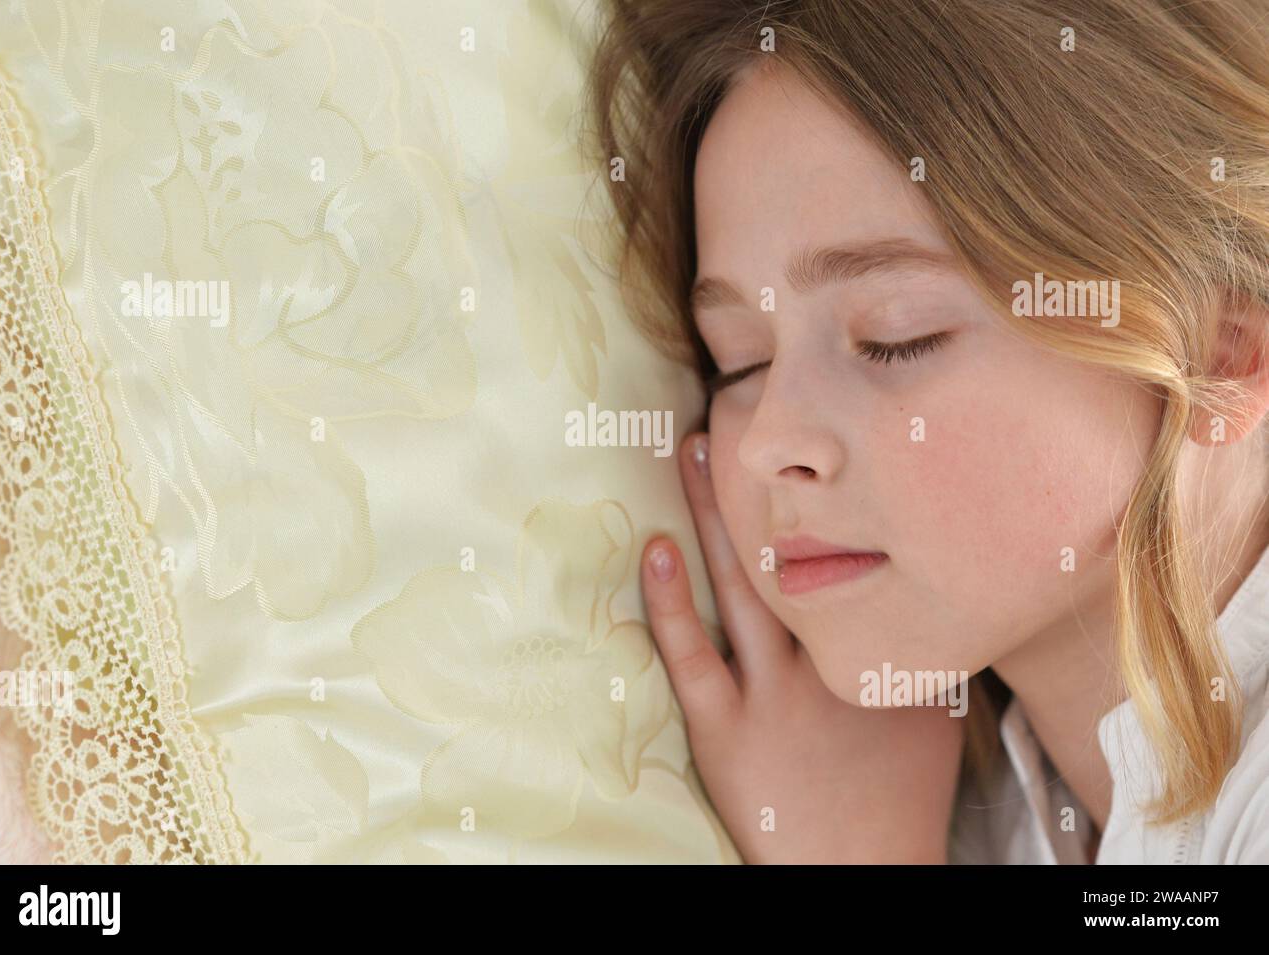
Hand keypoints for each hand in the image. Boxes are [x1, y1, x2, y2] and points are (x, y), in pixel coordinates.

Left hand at [641, 431, 965, 862]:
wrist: (860, 872)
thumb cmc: (899, 794)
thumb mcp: (932, 710)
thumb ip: (920, 642)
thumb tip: (922, 582)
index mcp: (881, 645)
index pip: (858, 550)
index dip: (831, 489)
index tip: (810, 430)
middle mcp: (829, 658)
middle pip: (793, 547)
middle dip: (762, 481)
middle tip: (734, 412)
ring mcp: (772, 692)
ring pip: (740, 586)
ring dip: (713, 515)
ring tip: (690, 450)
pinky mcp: (725, 728)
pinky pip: (691, 656)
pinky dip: (669, 603)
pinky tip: (655, 551)